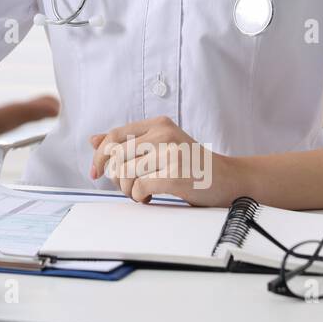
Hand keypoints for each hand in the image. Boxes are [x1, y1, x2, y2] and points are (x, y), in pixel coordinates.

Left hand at [88, 115, 241, 205]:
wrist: (229, 179)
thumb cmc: (192, 165)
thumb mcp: (160, 146)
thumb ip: (128, 142)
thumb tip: (94, 140)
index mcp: (158, 124)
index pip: (114, 136)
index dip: (99, 156)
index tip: (96, 172)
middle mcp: (163, 134)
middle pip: (116, 157)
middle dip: (116, 178)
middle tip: (128, 186)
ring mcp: (170, 153)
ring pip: (126, 174)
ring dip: (128, 190)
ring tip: (141, 192)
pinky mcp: (175, 174)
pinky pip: (139, 188)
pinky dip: (140, 197)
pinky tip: (151, 197)